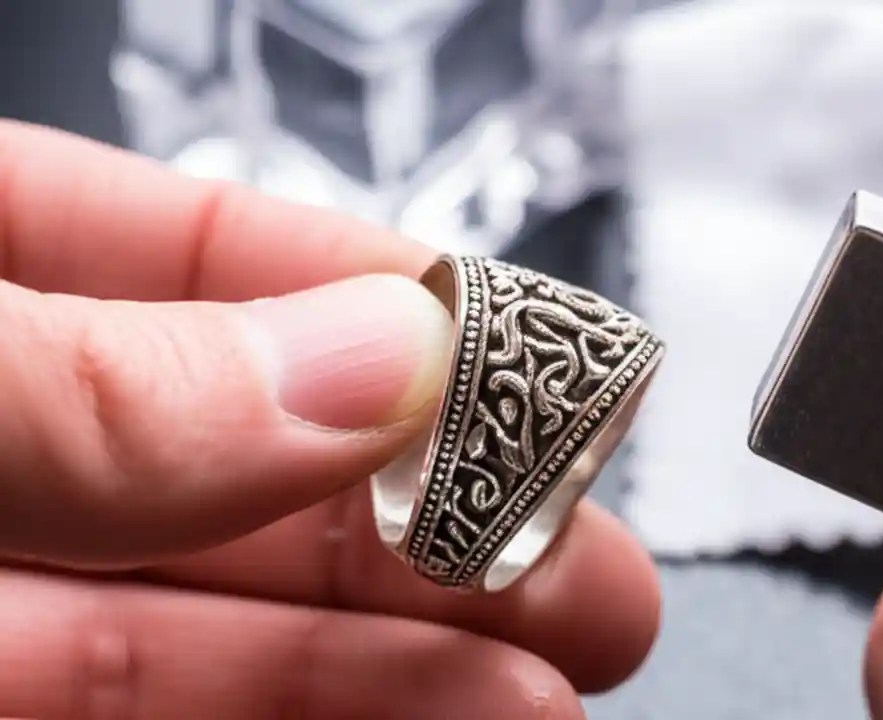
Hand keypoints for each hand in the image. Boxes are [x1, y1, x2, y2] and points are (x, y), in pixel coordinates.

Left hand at [0, 122, 658, 718]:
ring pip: (224, 602)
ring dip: (416, 631)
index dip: (363, 293)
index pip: (174, 253)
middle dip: (433, 489)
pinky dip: (314, 711)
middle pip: (239, 447)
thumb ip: (101, 385)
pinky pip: (156, 713)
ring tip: (565, 645)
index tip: (511, 338)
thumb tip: (374, 359)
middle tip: (576, 521)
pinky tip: (453, 709)